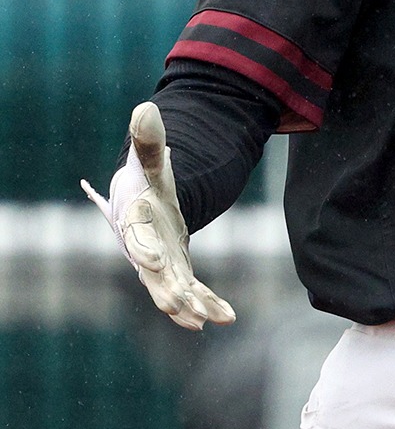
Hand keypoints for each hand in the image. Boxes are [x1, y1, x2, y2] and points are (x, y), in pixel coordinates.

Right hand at [80, 102, 235, 330]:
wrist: (143, 205)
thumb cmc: (145, 184)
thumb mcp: (150, 163)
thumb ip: (149, 140)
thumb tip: (145, 107)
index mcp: (135, 224)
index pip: (137, 239)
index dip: (143, 250)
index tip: (153, 262)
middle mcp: (144, 251)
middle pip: (153, 275)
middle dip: (167, 290)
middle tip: (179, 306)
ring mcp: (161, 266)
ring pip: (174, 290)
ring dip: (191, 306)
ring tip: (210, 321)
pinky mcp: (177, 273)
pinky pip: (192, 292)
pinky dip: (207, 304)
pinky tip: (225, 318)